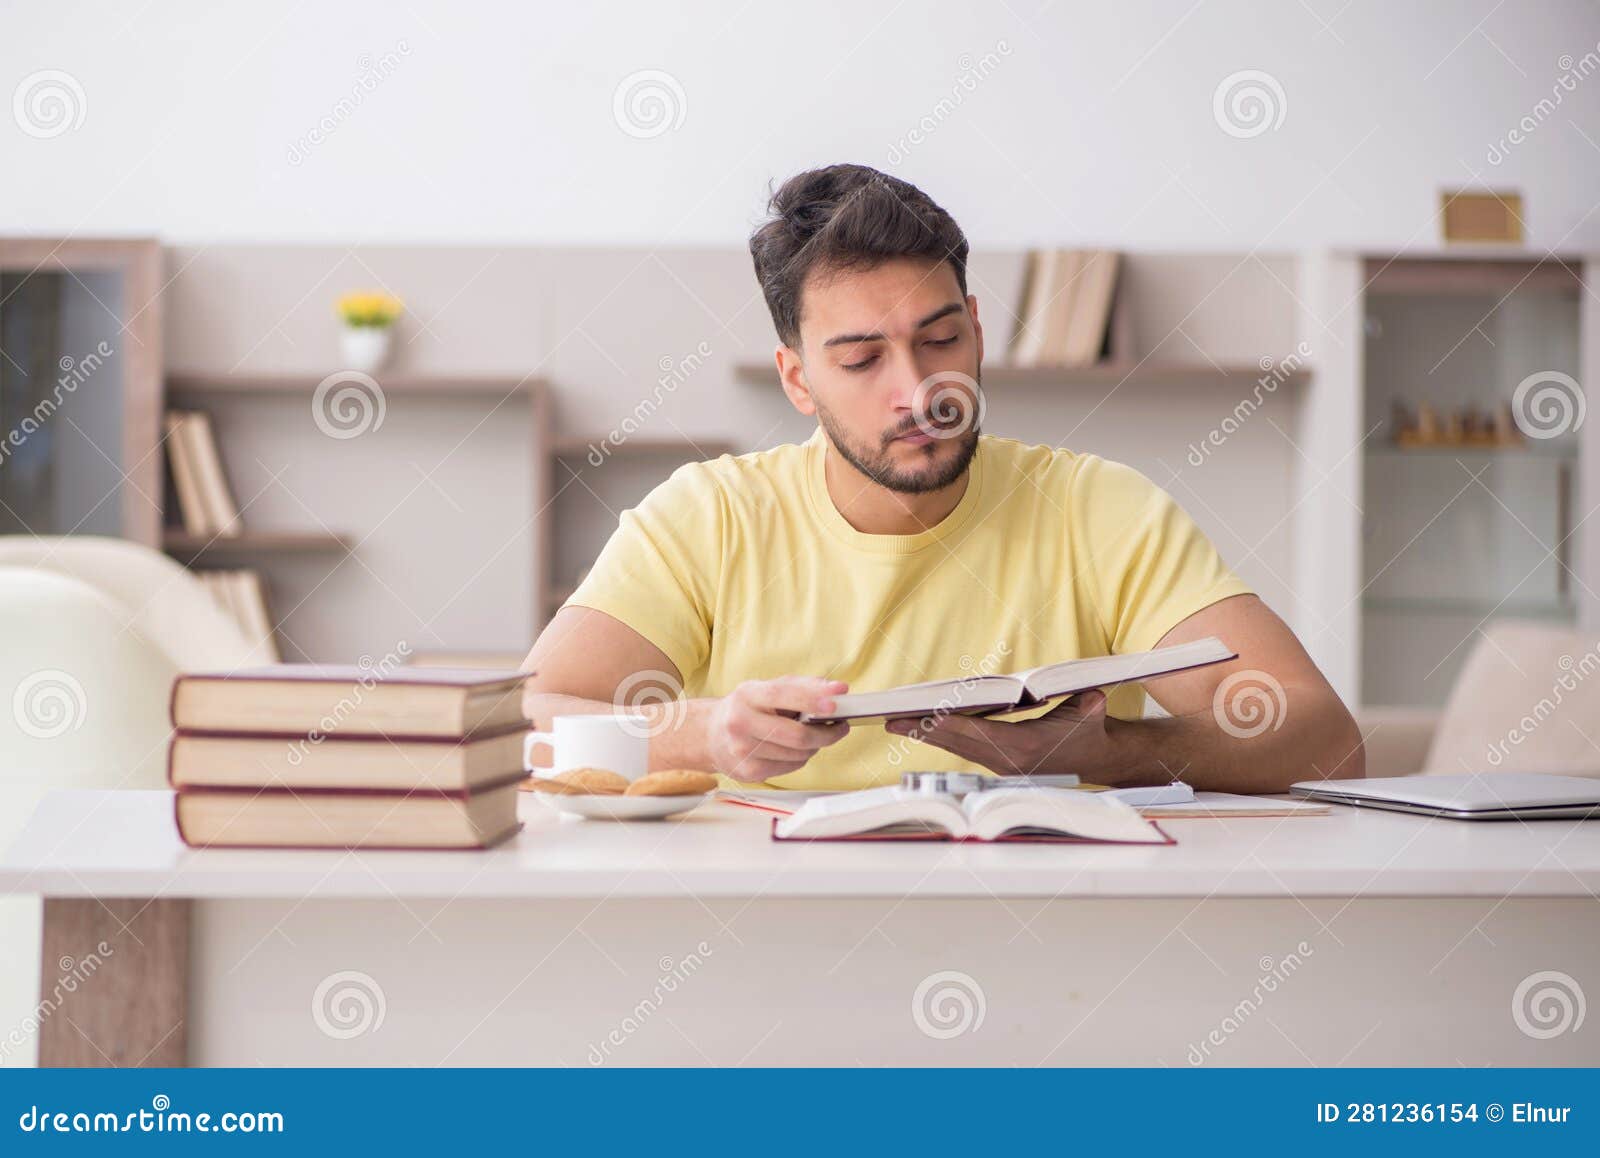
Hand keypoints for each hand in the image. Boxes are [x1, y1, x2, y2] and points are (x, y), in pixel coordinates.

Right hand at [696, 677, 850, 781]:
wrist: (711, 735)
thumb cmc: (747, 708)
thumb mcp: (767, 688)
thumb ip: (801, 686)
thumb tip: (836, 690)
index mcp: (747, 695)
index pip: (782, 695)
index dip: (811, 699)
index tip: (836, 701)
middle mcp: (740, 722)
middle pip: (796, 735)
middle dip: (826, 733)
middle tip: (840, 726)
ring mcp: (742, 750)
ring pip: (797, 754)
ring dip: (814, 746)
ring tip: (813, 736)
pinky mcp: (748, 771)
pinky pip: (790, 768)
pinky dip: (800, 758)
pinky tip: (793, 750)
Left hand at [884, 690, 1108, 776]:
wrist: (1096, 756)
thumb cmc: (1089, 728)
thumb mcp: (1091, 711)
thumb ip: (1088, 705)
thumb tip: (1089, 698)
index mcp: (1027, 748)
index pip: (982, 735)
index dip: (953, 725)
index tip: (926, 718)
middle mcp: (1008, 761)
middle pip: (958, 744)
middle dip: (924, 731)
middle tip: (892, 720)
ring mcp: (1000, 765)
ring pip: (956, 748)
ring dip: (925, 736)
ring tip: (895, 723)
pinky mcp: (997, 763)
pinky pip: (962, 749)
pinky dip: (940, 738)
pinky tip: (919, 728)